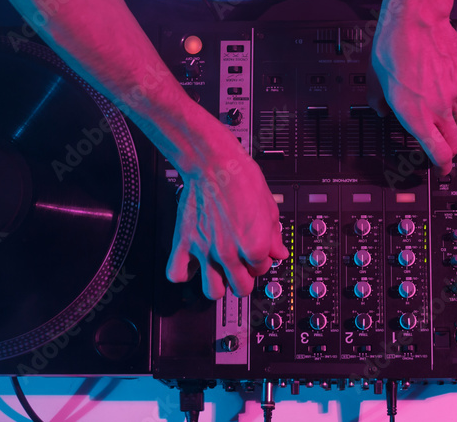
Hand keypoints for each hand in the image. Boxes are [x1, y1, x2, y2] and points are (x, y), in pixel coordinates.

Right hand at [164, 128, 289, 298]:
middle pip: (241, 288)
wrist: (213, 163)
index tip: (257, 250)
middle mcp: (230, 253)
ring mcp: (206, 251)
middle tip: (240, 265)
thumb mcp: (269, 207)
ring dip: (218, 284)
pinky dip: (183, 273)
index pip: (264, 268)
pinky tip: (192, 264)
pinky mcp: (184, 243)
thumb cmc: (241, 178)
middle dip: (244, 278)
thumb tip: (280, 252)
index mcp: (255, 245)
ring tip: (218, 270)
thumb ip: (275, 235)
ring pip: (213, 292)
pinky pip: (176, 274)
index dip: (262, 259)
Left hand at [368, 0, 456, 173]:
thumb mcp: (375, 80)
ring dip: (454, 122)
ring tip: (442, 110)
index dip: (442, 166)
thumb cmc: (393, 48)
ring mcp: (456, 95)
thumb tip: (381, 110)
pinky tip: (456, 94)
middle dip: (449, 149)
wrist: (416, 21)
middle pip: (454, 143)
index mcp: (415, 116)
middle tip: (444, 146)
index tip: (442, 169)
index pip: (438, 154)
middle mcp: (439, 110)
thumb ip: (379, 102)